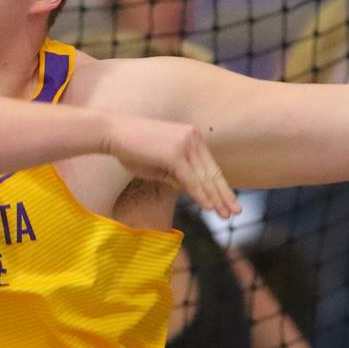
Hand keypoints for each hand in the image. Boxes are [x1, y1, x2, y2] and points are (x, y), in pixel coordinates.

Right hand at [103, 114, 240, 217]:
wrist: (112, 133)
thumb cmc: (131, 148)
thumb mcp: (160, 164)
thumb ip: (176, 175)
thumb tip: (191, 189)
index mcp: (192, 137)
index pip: (210, 166)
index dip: (220, 186)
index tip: (228, 202)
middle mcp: (193, 138)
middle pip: (213, 172)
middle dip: (224, 195)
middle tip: (236, 212)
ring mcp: (186, 144)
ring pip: (205, 178)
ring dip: (216, 199)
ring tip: (226, 215)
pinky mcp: (176, 154)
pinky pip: (192, 180)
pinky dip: (202, 196)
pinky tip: (210, 208)